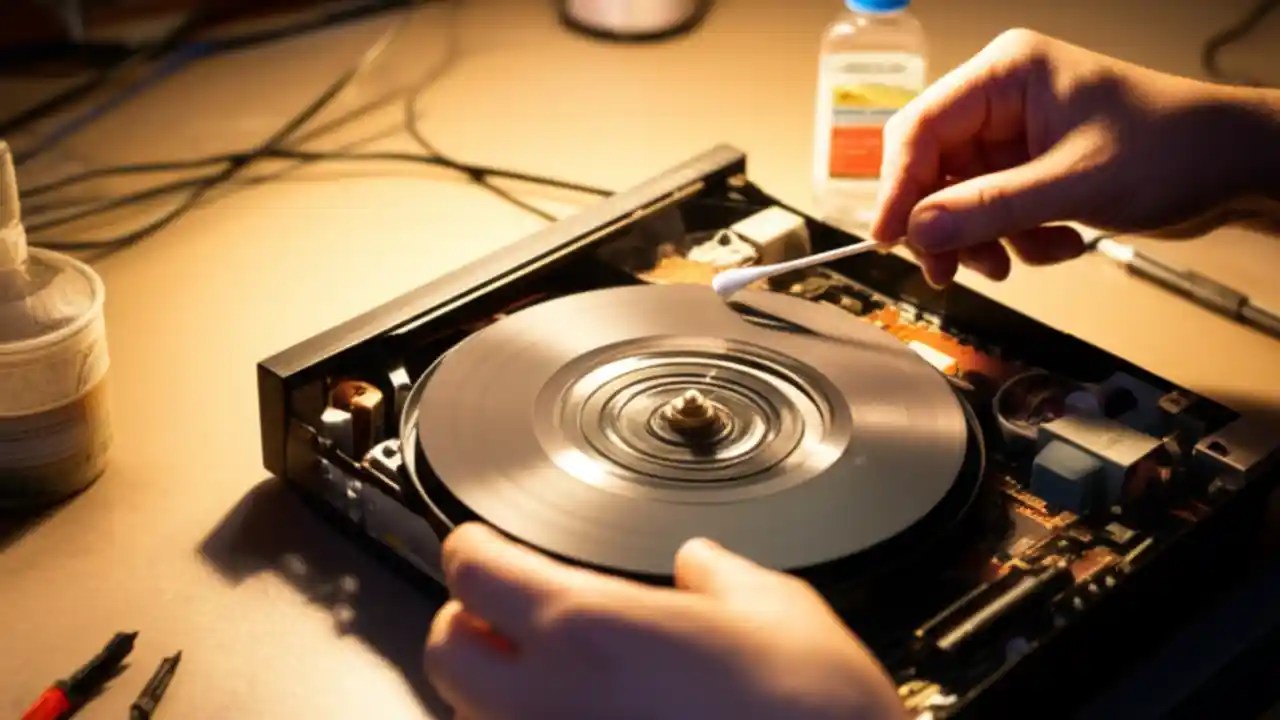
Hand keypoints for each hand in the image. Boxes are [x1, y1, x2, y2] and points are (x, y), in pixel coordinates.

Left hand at [424, 522, 905, 719]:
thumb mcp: (776, 609)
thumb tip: (700, 565)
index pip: (472, 567)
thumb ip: (719, 576)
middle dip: (471, 621)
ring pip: (474, 718)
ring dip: (498, 692)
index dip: (476, 546)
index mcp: (585, 629)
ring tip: (555, 679)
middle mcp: (546, 704)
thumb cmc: (809, 716)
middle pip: (446, 648)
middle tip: (508, 610)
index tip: (486, 544)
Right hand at [872, 28, 1279, 285]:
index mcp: (1006, 73)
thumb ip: (989, 207)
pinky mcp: (1030, 167)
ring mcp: (1015, 135)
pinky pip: (992, 211)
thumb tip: (918, 229)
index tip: (889, 237)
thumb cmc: (1172, 149)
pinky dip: (1013, 239)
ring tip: (1022, 259)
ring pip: (959, 198)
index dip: (897, 186)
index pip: (920, 127)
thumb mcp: (1073, 184)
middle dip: (947, 224)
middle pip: (932, 168)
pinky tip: (1055, 245)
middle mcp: (1002, 99)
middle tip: (952, 270)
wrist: (1234, 166)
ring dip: (985, 239)